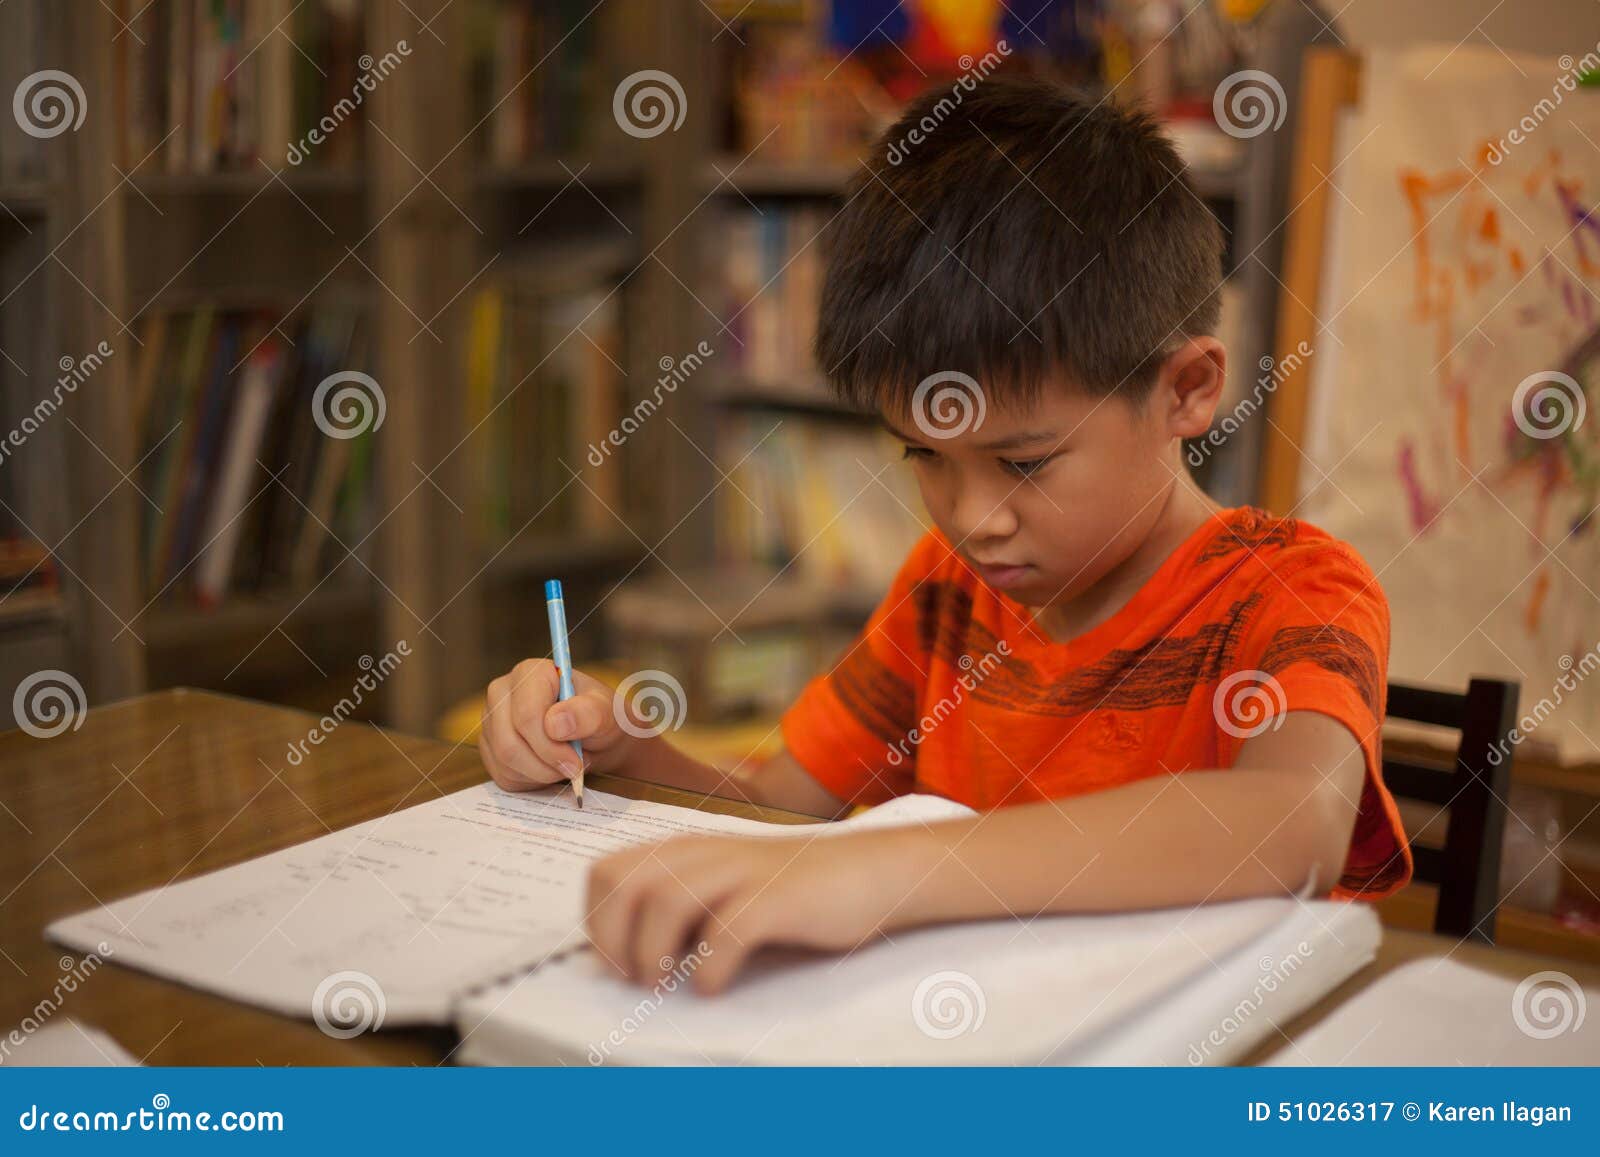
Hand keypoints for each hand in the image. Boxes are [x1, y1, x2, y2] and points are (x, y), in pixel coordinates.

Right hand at [479, 659, 633, 790]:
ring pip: (505, 762)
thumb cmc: (599, 717)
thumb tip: (556, 723)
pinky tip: (551, 768)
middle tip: (574, 767)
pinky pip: (504, 775)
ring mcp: (492, 721)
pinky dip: (532, 781)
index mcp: (529, 673)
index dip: (550, 745)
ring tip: (567, 763)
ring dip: (542, 773)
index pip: (526, 715)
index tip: (576, 760)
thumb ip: (588, 713)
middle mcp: (502, 693)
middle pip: (509, 743)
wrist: (595, 736)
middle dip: (546, 764)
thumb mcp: (606, 711)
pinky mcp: (490, 748)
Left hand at [584, 827, 935, 994]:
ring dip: (652, 954)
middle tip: (636, 977)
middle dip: (613, 938)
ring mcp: (742, 871)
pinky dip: (709, 969)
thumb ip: (682, 908)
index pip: (605, 871)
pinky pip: (725, 932)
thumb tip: (621, 960)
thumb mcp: (728, 889)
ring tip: (667, 983)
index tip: (615, 961)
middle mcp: (705, 853)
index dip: (595, 921)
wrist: (873, 871)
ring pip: (664, 901)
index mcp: (686, 850)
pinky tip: (715, 985)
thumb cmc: (795, 892)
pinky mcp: (777, 897)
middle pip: (622, 882)